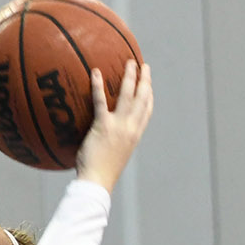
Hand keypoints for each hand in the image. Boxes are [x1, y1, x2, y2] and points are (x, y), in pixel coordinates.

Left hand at [75, 59, 152, 191]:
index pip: (147, 112)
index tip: (149, 86)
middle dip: (145, 80)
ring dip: (130, 76)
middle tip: (144, 66)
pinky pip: (101, 101)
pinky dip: (98, 85)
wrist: (97, 181)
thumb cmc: (101, 173)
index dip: (149, 96)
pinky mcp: (103, 125)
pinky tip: (95, 72)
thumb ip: (115, 143)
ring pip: (128, 95)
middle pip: (142, 99)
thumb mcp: (115, 155)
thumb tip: (105, 138)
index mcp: (135, 135)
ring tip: (130, 62)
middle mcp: (131, 128)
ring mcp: (119, 126)